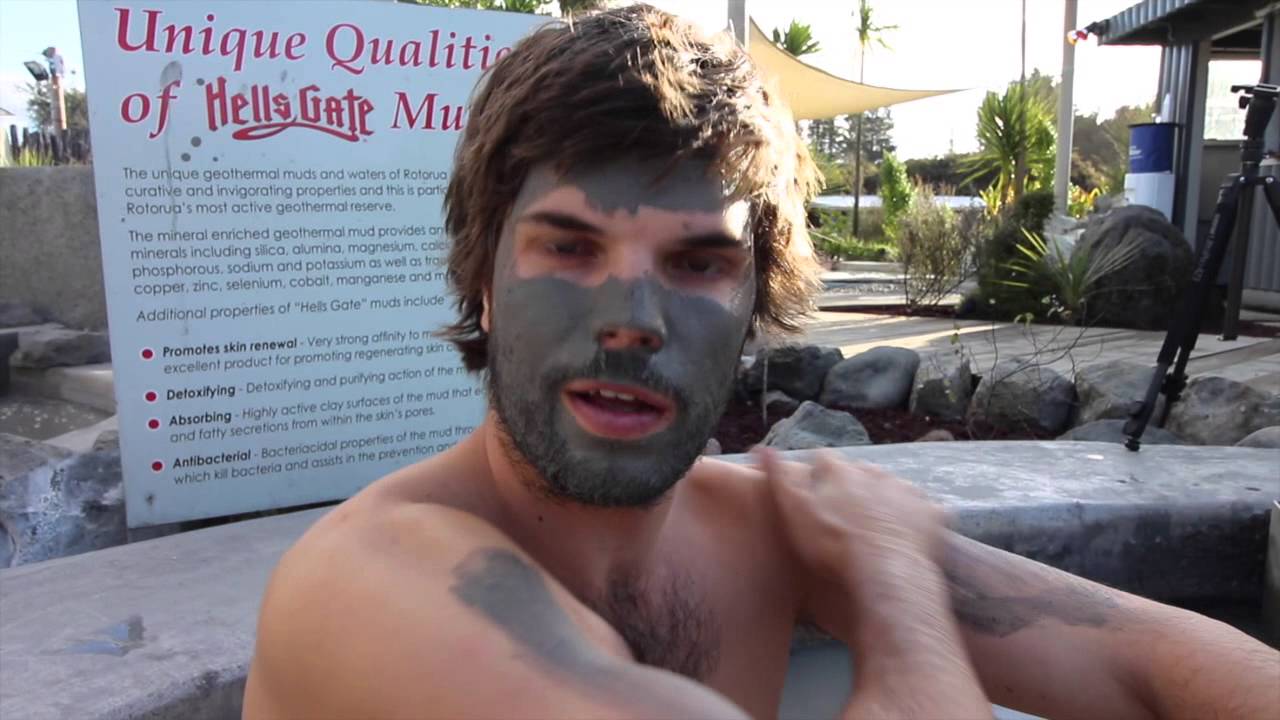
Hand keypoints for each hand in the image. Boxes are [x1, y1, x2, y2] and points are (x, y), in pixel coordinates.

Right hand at [754, 447, 946, 591]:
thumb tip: (760, 448)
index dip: (817, 476)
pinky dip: (914, 518)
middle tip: (844, 517)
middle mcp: (874, 471)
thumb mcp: (794, 513)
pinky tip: (906, 536)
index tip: (814, 495)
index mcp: (840, 470)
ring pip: (891, 488)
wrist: (886, 573)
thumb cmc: (832, 546)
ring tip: (875, 529)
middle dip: (852, 487)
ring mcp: (905, 489)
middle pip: (859, 472)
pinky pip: (922, 509)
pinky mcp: (931, 511)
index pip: (823, 459)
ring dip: (884, 500)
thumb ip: (779, 479)